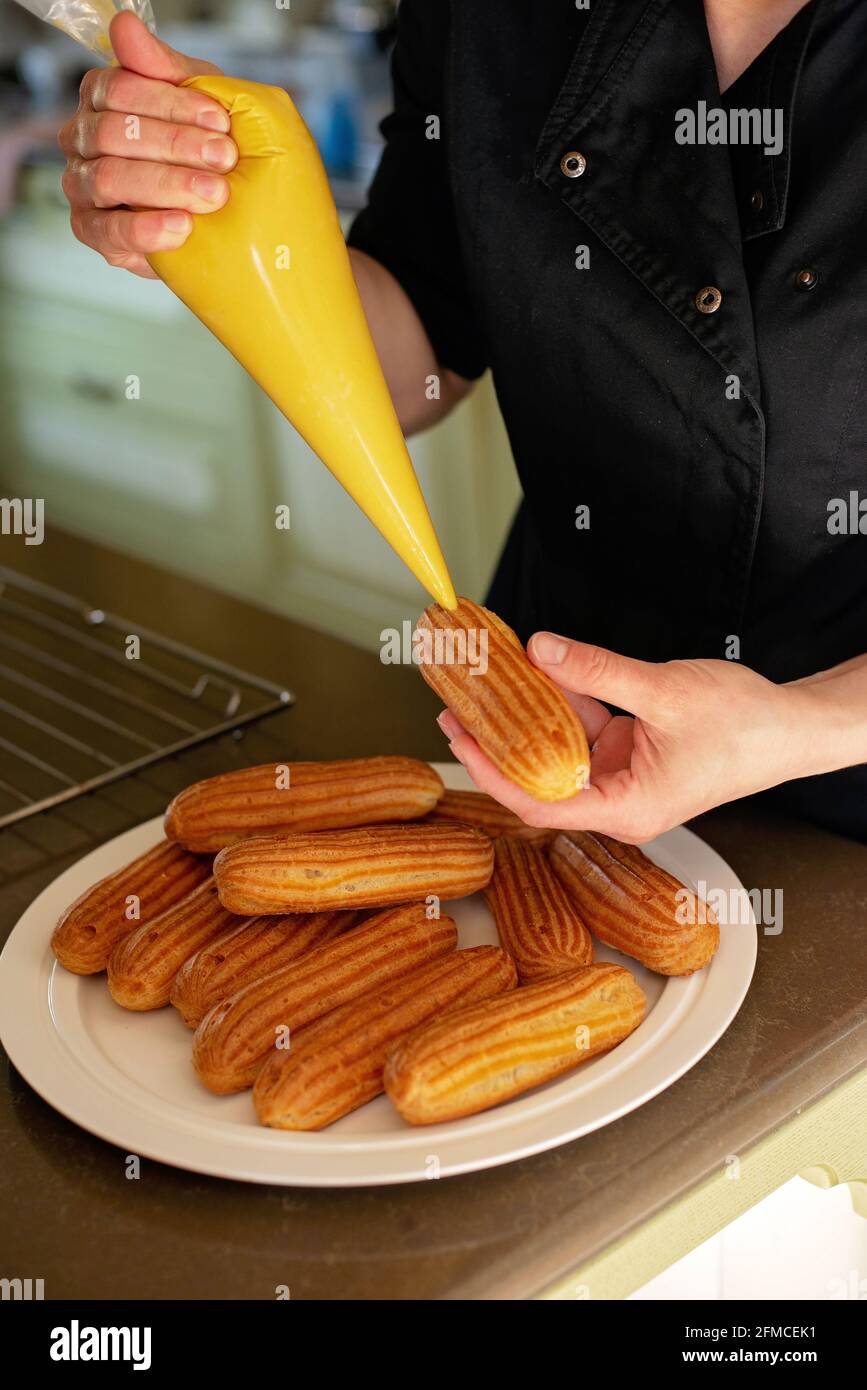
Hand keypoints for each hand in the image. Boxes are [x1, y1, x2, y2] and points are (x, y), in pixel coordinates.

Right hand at [58, 11, 236, 278]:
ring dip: (166, 185)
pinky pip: (107, 230)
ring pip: (109, 178)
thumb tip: (124, 24)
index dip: (170, 102)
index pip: (118, 88)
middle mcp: (82, 138)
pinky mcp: (93, 231)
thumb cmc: (210, 150)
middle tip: (224, 159)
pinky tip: (182, 226)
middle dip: (175, 145)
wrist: (229, 213)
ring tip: (212, 195)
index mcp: (101, 98)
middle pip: (112, 133)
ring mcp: (82, 186)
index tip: (218, 119)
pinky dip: (146, 229)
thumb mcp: (201, 102)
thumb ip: (165, 66)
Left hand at [439, 632, 819, 842]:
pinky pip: (583, 726)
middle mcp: (617, 799)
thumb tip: (540, 651)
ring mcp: (620, 775)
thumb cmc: (745, 729)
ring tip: (483, 685)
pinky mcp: (627, 750)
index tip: (461, 740)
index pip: (538, 802)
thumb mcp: (664, 691)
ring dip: (526, 716)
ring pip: (559, 747)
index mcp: (626, 809)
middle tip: (454, 709)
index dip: (492, 772)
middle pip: (540, 776)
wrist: (791, 726)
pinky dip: (562, 699)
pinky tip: (534, 671)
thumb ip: (598, 670)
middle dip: (497, 742)